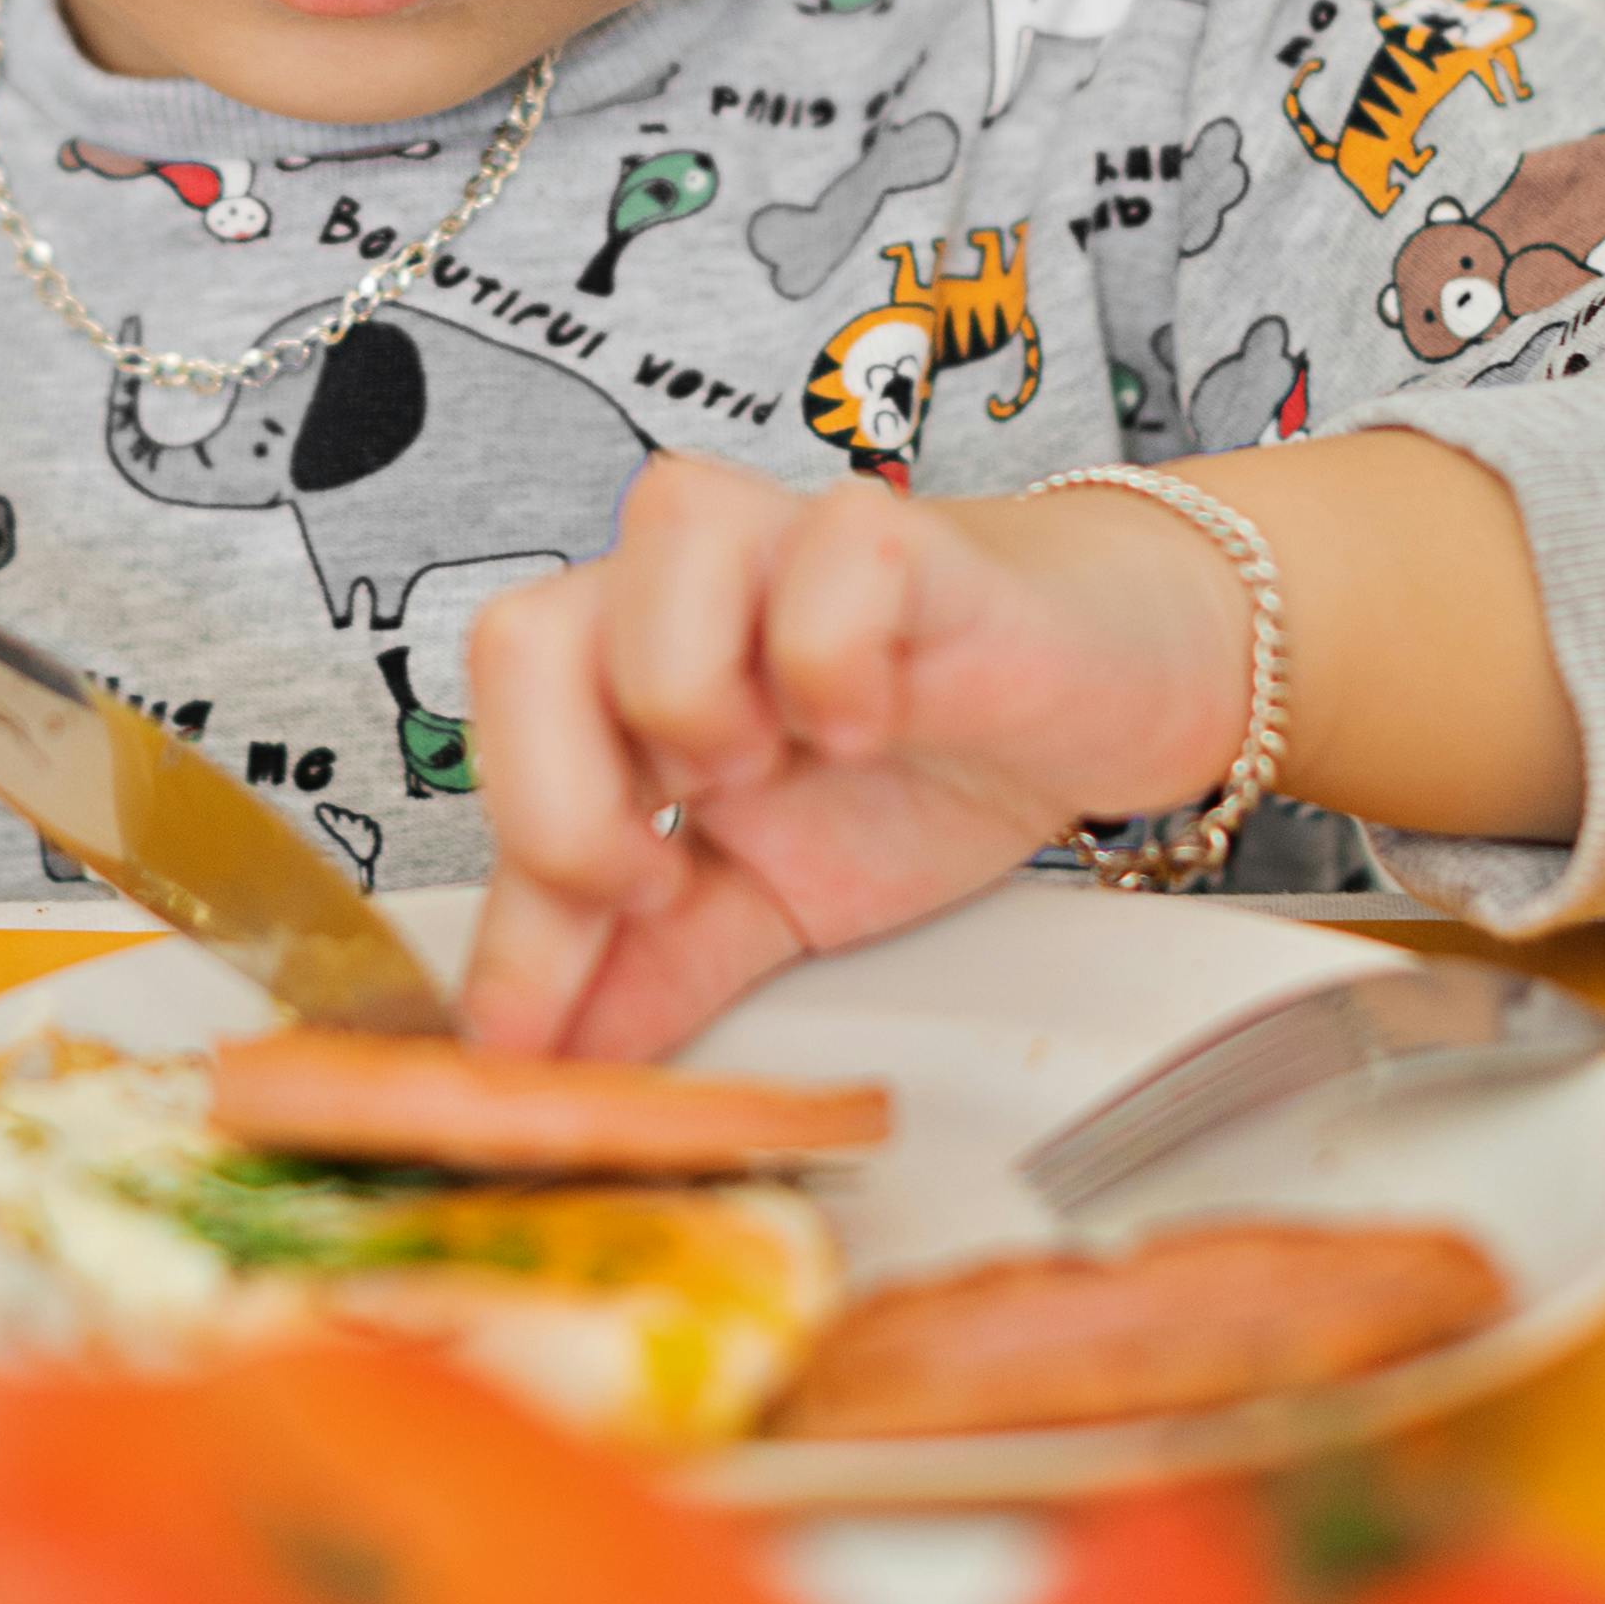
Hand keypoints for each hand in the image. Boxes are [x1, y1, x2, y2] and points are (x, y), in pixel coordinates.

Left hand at [462, 458, 1255, 1057]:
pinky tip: (872, 723)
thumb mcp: (767, 905)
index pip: (498, 751)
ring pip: (664, 536)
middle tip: (654, 881)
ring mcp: (791, 547)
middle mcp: (684, 593)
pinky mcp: (910, 539)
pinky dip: (836, 656)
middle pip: (526, 631)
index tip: (536, 1029)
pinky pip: (834, 552)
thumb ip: (651, 971)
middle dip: (559, 794)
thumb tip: (537, 1067)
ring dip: (691, 693)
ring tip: (768, 773)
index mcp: (623, 673)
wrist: (1106, 693)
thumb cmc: (926, 763)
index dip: (506, 904)